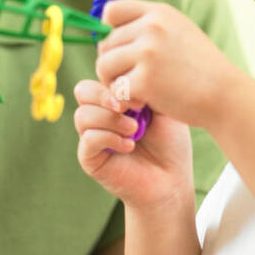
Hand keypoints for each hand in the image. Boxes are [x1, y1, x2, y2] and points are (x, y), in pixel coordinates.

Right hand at [73, 76, 193, 210]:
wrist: (172, 179)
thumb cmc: (171, 142)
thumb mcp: (162, 105)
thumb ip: (142, 86)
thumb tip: (122, 75)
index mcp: (114, 98)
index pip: (98, 75)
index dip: (114, 77)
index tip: (141, 88)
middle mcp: (99, 115)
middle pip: (82, 90)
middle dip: (104, 94)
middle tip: (129, 106)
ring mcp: (92, 136)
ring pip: (82, 115)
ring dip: (110, 120)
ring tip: (135, 130)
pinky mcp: (90, 158)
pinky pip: (87, 139)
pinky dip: (109, 139)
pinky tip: (129, 145)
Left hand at [93, 0, 237, 130]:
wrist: (225, 95)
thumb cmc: (202, 69)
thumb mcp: (179, 33)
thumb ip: (149, 28)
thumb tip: (106, 30)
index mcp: (159, 13)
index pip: (111, 11)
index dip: (107, 31)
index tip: (118, 49)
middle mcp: (152, 27)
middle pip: (105, 43)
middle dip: (112, 65)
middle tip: (130, 80)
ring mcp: (148, 52)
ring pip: (104, 66)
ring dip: (114, 83)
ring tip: (135, 92)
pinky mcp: (145, 80)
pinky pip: (116, 90)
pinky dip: (125, 101)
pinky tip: (143, 104)